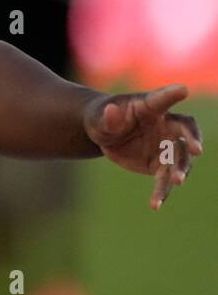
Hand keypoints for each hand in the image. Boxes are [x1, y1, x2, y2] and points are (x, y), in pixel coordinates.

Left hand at [83, 84, 203, 210]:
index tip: (183, 89)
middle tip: (197, 150)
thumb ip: (107, 117)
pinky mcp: (160, 165)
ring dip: (180, 169)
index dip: (172, 94)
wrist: (106, 135)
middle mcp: (165, 126)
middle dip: (192, 139)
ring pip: (179, 159)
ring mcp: (166, 146)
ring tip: (177, 181)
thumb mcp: (98, 117)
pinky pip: (164, 180)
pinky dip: (161, 192)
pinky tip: (155, 204)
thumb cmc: (103, 117)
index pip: (162, 99)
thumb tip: (111, 111)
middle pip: (185, 131)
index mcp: (150, 107)